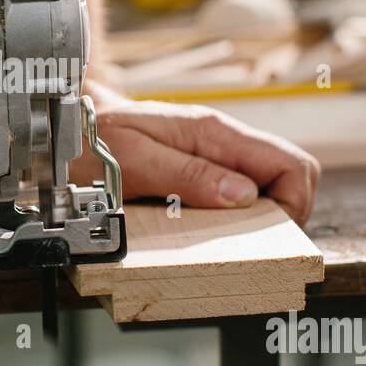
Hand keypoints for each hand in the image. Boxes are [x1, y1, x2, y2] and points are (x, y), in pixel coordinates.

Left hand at [74, 84, 320, 224]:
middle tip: (252, 243)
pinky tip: (210, 230)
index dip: (294, 204)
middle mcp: (221, 141)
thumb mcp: (133, 159)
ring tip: (227, 240)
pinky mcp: (202, 168)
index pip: (290, 164)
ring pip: (267, 186)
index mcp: (214, 133)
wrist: (71, 123)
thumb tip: (242, 196)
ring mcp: (214, 154)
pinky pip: (238, 192)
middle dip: (284, 214)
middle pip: (289, 176)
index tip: (269, 234)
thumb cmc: (94, 137)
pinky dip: (235, 216)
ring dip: (258, 217)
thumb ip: (188, 174)